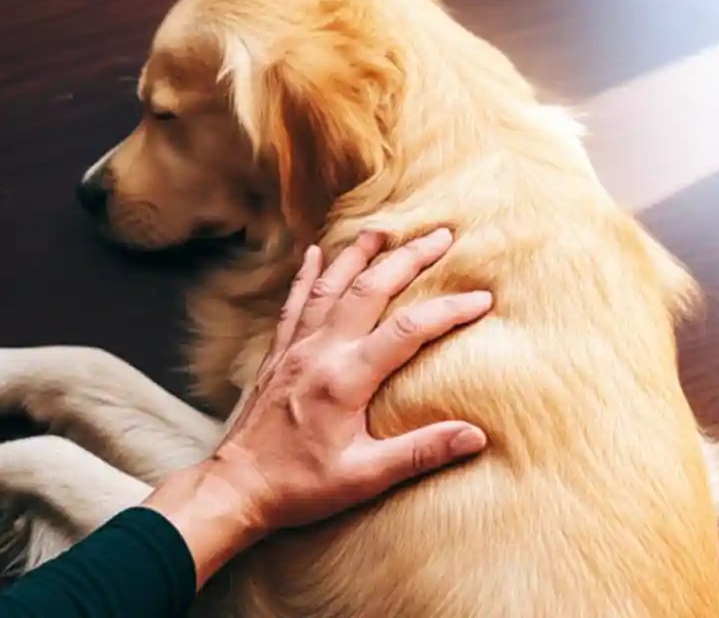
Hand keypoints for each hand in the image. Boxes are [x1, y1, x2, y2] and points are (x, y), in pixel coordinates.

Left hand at [144, 228, 491, 586]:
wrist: (237, 488)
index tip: (481, 298)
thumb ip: (421, 452)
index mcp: (345, 379)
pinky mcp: (277, 355)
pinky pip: (294, 304)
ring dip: (358, 255)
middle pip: (370, 289)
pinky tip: (314, 253)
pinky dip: (307, 276)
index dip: (448, 310)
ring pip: (330, 287)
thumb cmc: (300, 488)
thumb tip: (476, 436)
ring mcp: (295, 349)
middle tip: (441, 235)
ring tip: (384, 230)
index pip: (407, 331)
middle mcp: (319, 352)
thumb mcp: (365, 477)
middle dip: (408, 259)